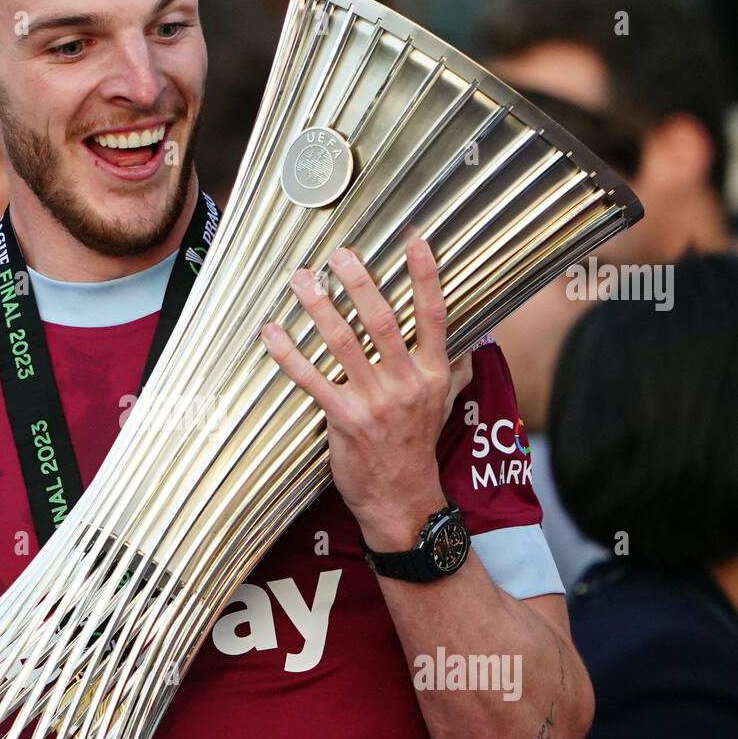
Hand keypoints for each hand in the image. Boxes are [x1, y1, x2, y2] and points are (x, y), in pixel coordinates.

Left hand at [261, 238, 472, 550]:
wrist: (402, 498)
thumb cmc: (417, 447)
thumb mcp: (446, 405)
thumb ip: (454, 369)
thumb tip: (467, 341)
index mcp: (434, 373)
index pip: (433, 315)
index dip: (425, 275)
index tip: (414, 240)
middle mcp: (407, 383)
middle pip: (383, 320)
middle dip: (359, 281)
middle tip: (339, 254)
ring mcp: (375, 401)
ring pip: (344, 342)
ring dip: (319, 306)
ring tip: (302, 278)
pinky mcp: (344, 419)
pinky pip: (311, 378)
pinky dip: (288, 353)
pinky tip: (271, 331)